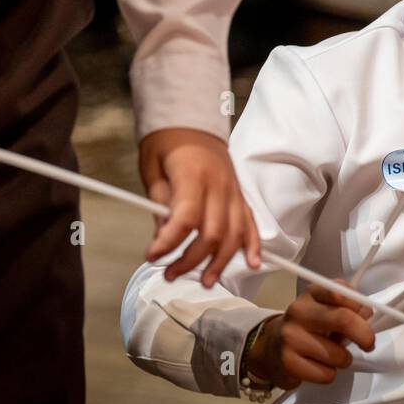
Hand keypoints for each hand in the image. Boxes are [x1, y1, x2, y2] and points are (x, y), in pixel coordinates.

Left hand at [140, 127, 260, 286]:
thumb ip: (160, 206)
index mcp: (193, 175)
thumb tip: (163, 239)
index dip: (169, 243)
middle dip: (190, 260)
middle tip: (169, 273)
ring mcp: (233, 191)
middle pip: (212, 233)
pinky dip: (252, 245)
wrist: (191, 122)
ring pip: (234, 234)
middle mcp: (219, 185)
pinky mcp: (240, 196)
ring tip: (204, 280)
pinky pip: (250, 223)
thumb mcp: (152, 170)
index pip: (186, 218)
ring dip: (220, 262)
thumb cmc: (166, 144)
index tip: (151, 256)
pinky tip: (252, 263)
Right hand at [246, 283, 375, 389]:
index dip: (362, 308)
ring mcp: (291, 336)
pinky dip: (328, 374)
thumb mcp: (326, 309)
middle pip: (344, 319)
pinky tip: (317, 366)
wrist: (271, 347)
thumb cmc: (308, 328)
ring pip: (339, 355)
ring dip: (343, 360)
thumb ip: (349, 308)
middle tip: (368, 344)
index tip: (366, 319)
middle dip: (364, 336)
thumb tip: (368, 317)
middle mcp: (299, 310)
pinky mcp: (287, 362)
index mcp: (313, 293)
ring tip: (330, 355)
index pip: (343, 292)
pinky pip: (327, 374)